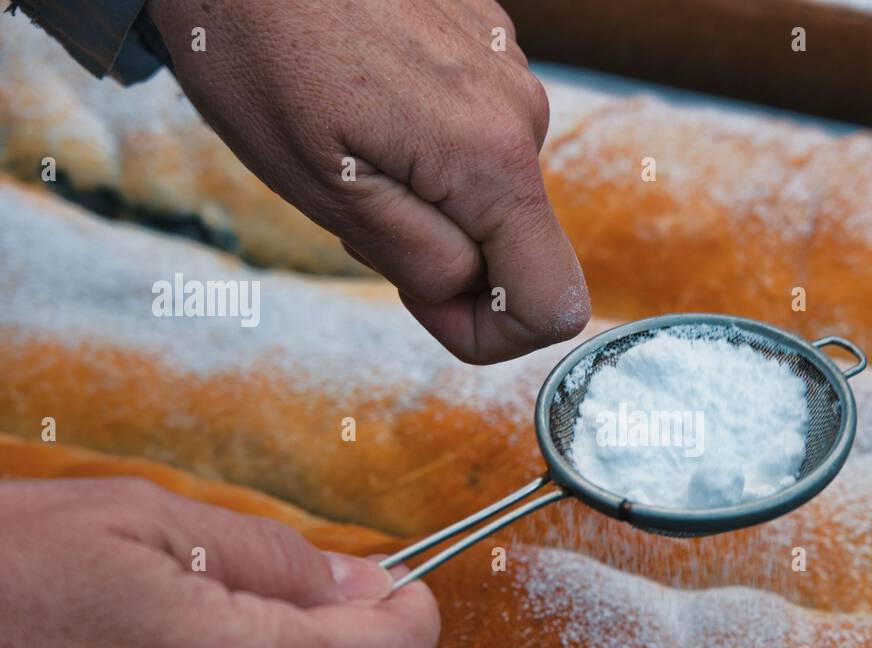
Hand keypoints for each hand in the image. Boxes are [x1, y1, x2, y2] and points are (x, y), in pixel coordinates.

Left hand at [147, 0, 589, 363]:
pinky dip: (427, 137)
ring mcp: (509, 65)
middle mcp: (522, 112)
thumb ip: (417, 261)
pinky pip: (476, 126)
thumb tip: (470, 302)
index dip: (489, 332)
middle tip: (352, 195)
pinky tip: (366, 93)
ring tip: (349, 134)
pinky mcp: (487, 33)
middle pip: (514, 244)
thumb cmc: (259, 49)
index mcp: (493, 160)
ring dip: (428, 190)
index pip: (554, 306)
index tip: (420, 300)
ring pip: (490, 185)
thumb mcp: (323, 190)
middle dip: (442, 248)